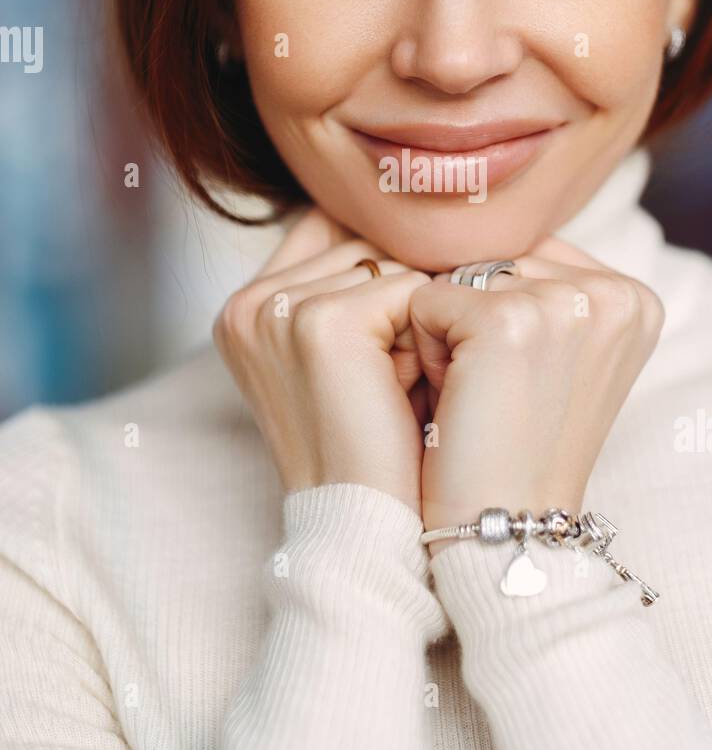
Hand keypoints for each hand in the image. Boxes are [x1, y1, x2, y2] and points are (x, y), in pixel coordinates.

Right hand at [212, 205, 431, 514]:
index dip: (382, 276)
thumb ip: (355, 281)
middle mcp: (249, 303)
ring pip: (390, 259)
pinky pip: (409, 287)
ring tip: (398, 389)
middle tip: (393, 383)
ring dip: (417, 317)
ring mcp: (277, 310)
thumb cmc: (378, 447)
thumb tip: (413, 220)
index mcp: (246, 308)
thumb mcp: (354, 354)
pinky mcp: (319, 324)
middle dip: (402, 298)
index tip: (396, 344)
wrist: (371, 529)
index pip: (333, 228)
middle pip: (365, 239)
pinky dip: (427, 338)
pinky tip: (406, 393)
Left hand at [408, 235, 664, 547]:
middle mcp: (616, 292)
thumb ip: (545, 286)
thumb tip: (482, 232)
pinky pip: (425, 299)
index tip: (521, 384)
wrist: (506, 531)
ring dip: (447, 333)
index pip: (527, 253)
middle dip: (474, 319)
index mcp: (636, 297)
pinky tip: (457, 403)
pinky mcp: (512, 320)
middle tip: (498, 397)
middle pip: (494, 257)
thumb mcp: (557, 357)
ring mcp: (568, 303)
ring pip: (458, 275)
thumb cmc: (517, 447)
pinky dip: (423, 350)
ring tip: (479, 399)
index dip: (500, 314)